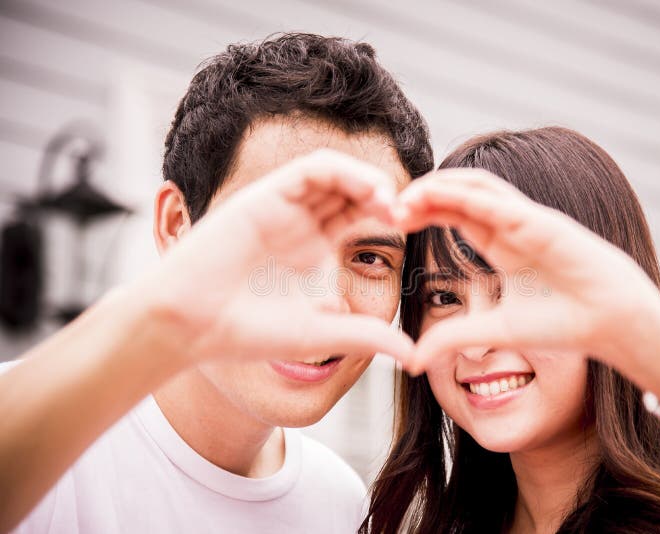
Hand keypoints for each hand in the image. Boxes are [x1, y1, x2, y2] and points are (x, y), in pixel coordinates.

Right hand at [134, 149, 413, 367]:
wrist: (191, 326)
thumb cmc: (246, 333)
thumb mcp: (322, 333)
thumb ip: (366, 337)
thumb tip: (412, 354)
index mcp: (307, 249)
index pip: (355, 217)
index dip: (386, 218)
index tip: (411, 232)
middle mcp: (296, 223)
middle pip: (350, 192)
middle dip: (383, 197)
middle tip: (409, 214)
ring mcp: (280, 208)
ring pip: (335, 174)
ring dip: (369, 181)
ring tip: (392, 202)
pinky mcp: (264, 195)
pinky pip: (313, 168)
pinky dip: (345, 171)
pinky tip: (368, 191)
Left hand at [393, 168, 659, 378]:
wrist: (611, 323)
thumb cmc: (563, 324)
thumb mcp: (494, 330)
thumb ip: (453, 338)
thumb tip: (411, 362)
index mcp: (501, 247)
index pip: (454, 217)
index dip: (422, 215)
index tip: (391, 223)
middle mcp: (511, 227)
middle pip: (458, 197)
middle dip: (422, 197)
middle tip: (387, 206)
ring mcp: (526, 220)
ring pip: (475, 189)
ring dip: (438, 187)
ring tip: (404, 196)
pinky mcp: (540, 222)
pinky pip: (495, 201)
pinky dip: (463, 193)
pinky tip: (435, 194)